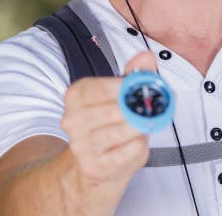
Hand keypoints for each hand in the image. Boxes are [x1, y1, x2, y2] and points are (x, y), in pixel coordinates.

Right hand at [61, 51, 157, 184]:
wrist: (98, 164)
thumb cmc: (111, 122)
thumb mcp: (121, 95)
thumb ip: (134, 73)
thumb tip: (147, 55)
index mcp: (76, 95)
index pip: (99, 88)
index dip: (125, 88)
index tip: (143, 88)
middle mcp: (71, 119)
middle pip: (111, 111)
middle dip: (136, 110)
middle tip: (150, 109)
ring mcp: (80, 144)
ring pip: (118, 132)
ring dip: (138, 128)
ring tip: (145, 124)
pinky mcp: (92, 166)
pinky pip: (123, 153)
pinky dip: (137, 146)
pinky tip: (138, 141)